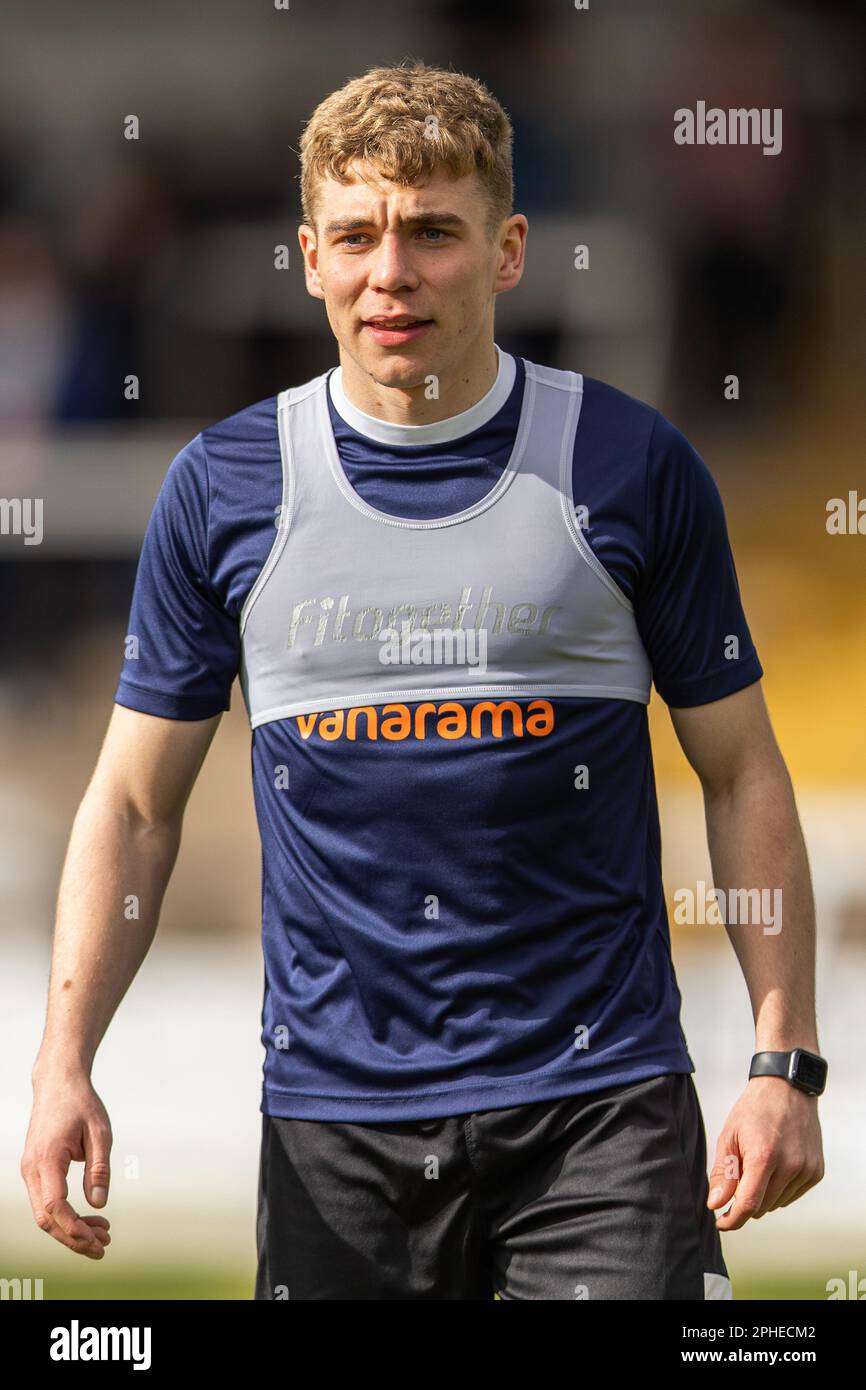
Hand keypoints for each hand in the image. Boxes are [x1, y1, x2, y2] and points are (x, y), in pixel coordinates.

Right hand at [21, 1070, 112, 1258]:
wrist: (58, 1083)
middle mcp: (32, 1169)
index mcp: (47, 1159)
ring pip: (44, 1214)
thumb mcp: (100, 1133)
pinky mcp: (35, 1170)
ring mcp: (30, 1170)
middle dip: (73, 1238)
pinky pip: (46, 1201)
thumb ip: (98, 1169)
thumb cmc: (81, 1104)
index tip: (97, 1239)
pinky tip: (89, 1218)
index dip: (74, 1228)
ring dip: (70, 1228)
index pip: (54, 1206)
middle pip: (46, 1218)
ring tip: (102, 1234)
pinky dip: (65, 1214)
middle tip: (103, 1247)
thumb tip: (98, 1204)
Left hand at [707, 1077, 823, 1230]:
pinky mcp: (816, 1171)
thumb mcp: (729, 1136)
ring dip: (762, 1194)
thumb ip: (723, 1173)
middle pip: (761, 1207)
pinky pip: (791, 1196)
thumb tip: (715, 1204)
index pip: (748, 1204)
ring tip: (758, 1163)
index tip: (721, 1222)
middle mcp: (790, 1165)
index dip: (732, 1219)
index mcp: (764, 1156)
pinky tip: (775, 1165)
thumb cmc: (753, 1111)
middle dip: (745, 1200)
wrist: (787, 1089)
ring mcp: (806, 1169)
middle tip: (739, 1174)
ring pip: (776, 1204)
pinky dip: (779, 1189)